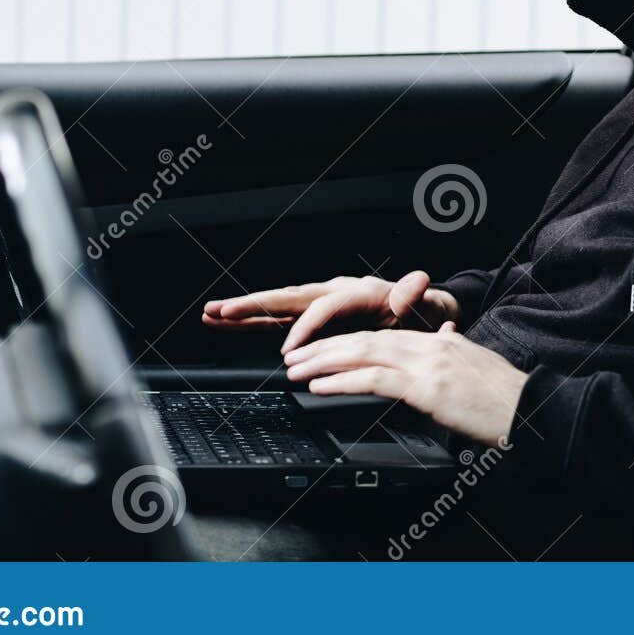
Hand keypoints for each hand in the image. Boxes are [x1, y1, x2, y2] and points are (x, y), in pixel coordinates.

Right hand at [201, 270, 460, 353]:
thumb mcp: (422, 304)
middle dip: (254, 305)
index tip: (288, 353)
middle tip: (221, 310)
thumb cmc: (421, 311)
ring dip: (243, 312)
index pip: (323, 307)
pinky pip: (278, 321)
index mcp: (356, 291)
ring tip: (211, 313)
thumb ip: (414, 295)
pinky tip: (224, 322)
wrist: (423, 312)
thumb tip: (417, 281)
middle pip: (289, 299)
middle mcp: (333, 294)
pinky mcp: (312, 320)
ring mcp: (320, 307)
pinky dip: (251, 322)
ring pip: (277, 308)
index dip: (305, 329)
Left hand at [283, 322, 528, 445]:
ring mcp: (427, 364)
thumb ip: (456, 350)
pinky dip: (342, 381)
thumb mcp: (477, 365)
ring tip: (297, 370)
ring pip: (364, 353)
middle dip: (325, 347)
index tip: (322, 350)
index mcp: (440, 341)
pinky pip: (374, 380)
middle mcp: (430, 345)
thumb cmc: (507, 397)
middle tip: (294, 357)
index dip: (347, 342)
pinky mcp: (426, 387)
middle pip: (366, 339)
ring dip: (324, 361)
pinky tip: (321, 386)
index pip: (383, 335)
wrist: (530, 408)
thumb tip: (447, 337)